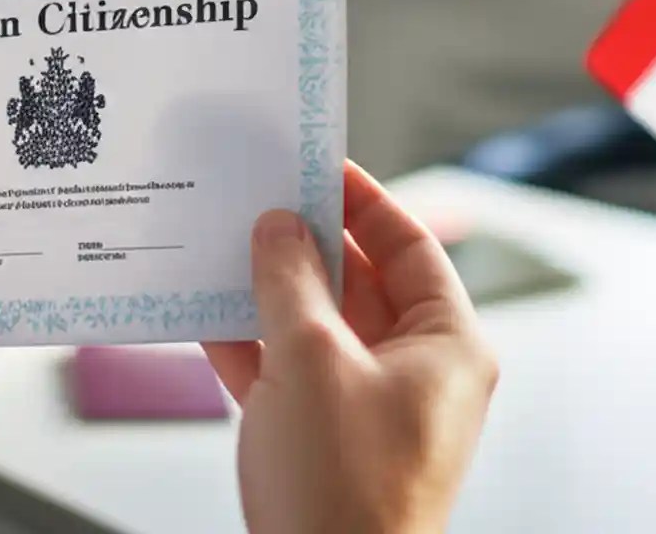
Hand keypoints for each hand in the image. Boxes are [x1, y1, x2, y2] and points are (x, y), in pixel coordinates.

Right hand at [203, 162, 498, 533]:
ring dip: (273, 294)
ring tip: (225, 249)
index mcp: (447, 345)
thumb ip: (291, 283)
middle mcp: (418, 372)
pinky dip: (254, 348)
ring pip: (321, 328)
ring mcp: (372, 407)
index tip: (320, 166)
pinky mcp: (328, 440)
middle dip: (308, 246)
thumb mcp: (311, 362)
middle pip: (363, 283)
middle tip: (260, 202)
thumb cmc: (344, 490)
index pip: (412, 246)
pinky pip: (293, 374)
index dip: (364, 201)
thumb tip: (278, 228)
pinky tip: (207, 319)